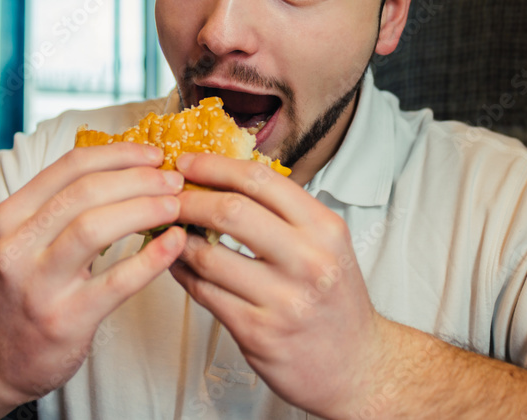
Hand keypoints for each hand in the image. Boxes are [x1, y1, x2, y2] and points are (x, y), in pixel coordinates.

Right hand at [0, 143, 186, 410]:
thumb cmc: (28, 288)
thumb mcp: (30, 238)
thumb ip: (67, 204)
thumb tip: (132, 165)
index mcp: (12, 215)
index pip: (70, 166)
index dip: (120, 154)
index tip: (155, 154)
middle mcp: (19, 245)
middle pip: (86, 191)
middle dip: (138, 179)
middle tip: (174, 180)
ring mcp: (39, 283)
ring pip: (95, 228)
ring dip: (144, 209)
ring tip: (176, 206)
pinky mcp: (65, 318)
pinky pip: (116, 281)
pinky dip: (151, 258)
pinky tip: (175, 244)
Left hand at [169, 152, 387, 417]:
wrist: (358, 366)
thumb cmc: (336, 300)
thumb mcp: (328, 245)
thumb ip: (286, 214)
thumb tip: (225, 178)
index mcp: (324, 228)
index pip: (261, 180)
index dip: (215, 166)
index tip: (187, 161)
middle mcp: (308, 260)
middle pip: (231, 210)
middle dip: (188, 199)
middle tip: (167, 196)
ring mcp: (283, 299)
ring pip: (209, 255)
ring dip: (179, 240)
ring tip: (168, 232)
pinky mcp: (258, 332)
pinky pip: (205, 293)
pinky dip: (183, 274)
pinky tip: (177, 264)